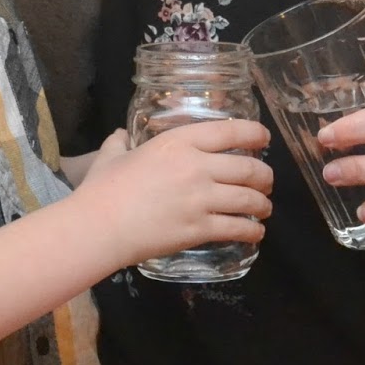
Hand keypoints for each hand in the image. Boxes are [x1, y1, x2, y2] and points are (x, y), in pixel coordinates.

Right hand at [74, 120, 272, 266]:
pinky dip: (252, 231)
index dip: (254, 133)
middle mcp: (196, 167)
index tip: (264, 138)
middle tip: (266, 182)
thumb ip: (120, 142)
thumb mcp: (112, 155)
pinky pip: (238, 228)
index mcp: (178, 142)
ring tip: (265, 209)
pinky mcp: (200, 228)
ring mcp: (201, 198)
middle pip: (249, 168)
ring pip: (249, 199)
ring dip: (263, 205)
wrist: (98, 226)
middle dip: (265, 176)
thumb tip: (120, 135)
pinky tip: (256, 233)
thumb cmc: (102, 189)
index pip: (230, 131)